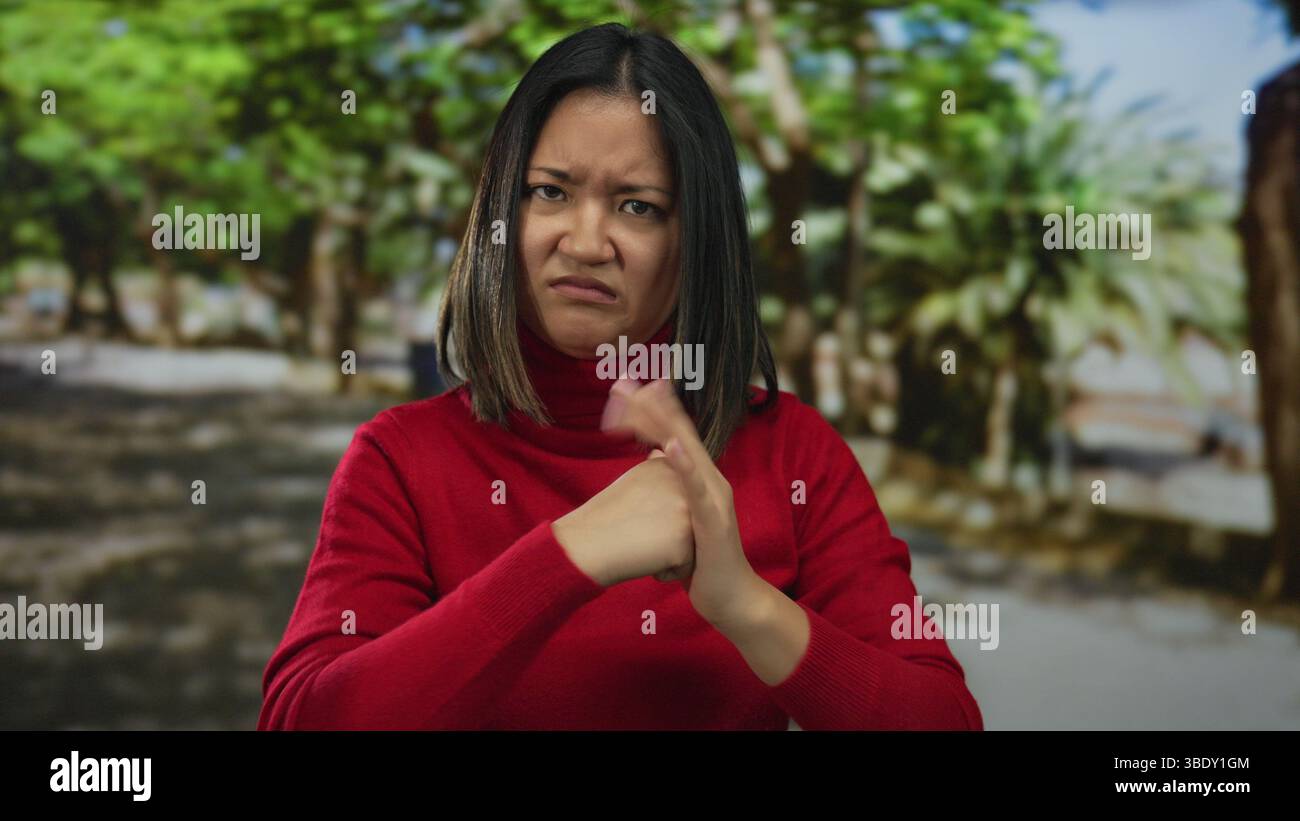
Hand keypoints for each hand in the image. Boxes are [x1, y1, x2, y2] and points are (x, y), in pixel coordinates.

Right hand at [552, 447, 694, 587]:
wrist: (585, 544)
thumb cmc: (605, 519)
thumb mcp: (633, 482)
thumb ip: (655, 472)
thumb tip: (660, 451)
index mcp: (670, 467)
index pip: (678, 507)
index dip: (655, 520)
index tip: (632, 515)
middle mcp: (682, 483)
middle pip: (688, 526)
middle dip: (664, 535)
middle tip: (635, 530)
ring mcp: (687, 508)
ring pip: (690, 547)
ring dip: (666, 553)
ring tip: (641, 541)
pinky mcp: (686, 535)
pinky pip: (686, 566)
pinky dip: (666, 570)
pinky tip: (646, 557)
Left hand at [600, 378, 765, 627]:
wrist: (732, 600)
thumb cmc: (702, 562)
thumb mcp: (680, 519)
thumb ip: (670, 487)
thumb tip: (655, 457)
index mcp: (701, 480)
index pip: (673, 435)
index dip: (651, 410)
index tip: (625, 387)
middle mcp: (712, 482)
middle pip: (679, 434)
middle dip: (653, 407)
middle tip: (624, 382)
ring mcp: (715, 500)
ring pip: (688, 453)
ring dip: (666, 424)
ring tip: (647, 398)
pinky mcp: (713, 522)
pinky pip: (697, 489)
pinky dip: (684, 465)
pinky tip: (669, 447)